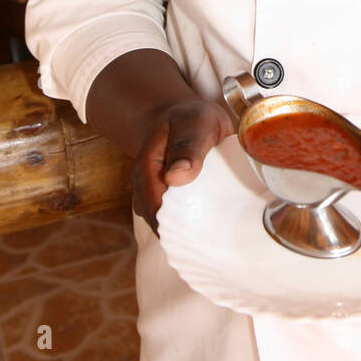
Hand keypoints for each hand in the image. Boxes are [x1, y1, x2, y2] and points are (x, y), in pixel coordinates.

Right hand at [131, 98, 234, 237]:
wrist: (188, 116)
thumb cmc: (192, 118)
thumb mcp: (195, 123)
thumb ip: (188, 146)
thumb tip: (176, 177)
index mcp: (147, 169)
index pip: (154, 208)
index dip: (174, 226)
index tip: (201, 235)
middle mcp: (146, 186)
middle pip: (160, 222)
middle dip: (183, 234)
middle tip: (213, 243)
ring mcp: (156, 195)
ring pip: (168, 224)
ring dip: (188, 232)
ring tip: (214, 239)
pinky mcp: (170, 200)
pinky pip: (178, 220)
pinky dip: (193, 225)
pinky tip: (212, 228)